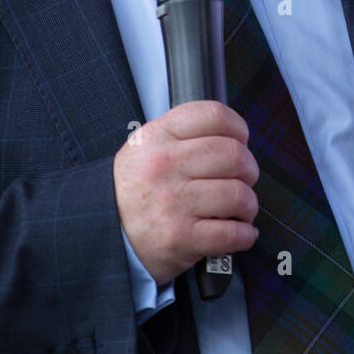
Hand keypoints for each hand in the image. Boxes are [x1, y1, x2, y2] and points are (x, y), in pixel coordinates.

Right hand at [113, 101, 259, 287]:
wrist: (104, 232)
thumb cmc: (133, 190)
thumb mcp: (145, 147)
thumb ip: (183, 135)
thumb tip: (233, 137)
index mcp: (157, 137)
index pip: (214, 115)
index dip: (238, 128)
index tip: (241, 141)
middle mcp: (164, 166)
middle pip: (234, 155)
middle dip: (249, 170)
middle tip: (243, 179)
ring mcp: (173, 202)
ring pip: (239, 195)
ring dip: (248, 205)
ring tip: (239, 209)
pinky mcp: (181, 237)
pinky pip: (233, 233)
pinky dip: (244, 235)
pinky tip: (237, 232)